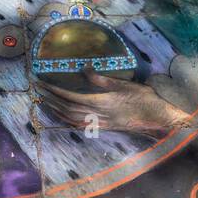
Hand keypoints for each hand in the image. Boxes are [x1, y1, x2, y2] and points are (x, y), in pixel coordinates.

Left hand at [36, 70, 187, 133]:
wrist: (159, 119)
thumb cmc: (145, 98)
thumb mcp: (125, 84)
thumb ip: (102, 79)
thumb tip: (84, 69)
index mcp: (102, 102)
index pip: (72, 97)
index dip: (55, 91)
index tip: (43, 83)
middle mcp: (99, 115)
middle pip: (68, 110)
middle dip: (51, 100)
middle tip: (38, 91)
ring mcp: (101, 124)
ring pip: (72, 120)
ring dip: (56, 111)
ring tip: (45, 103)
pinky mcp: (105, 128)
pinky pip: (80, 126)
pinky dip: (68, 121)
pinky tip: (63, 116)